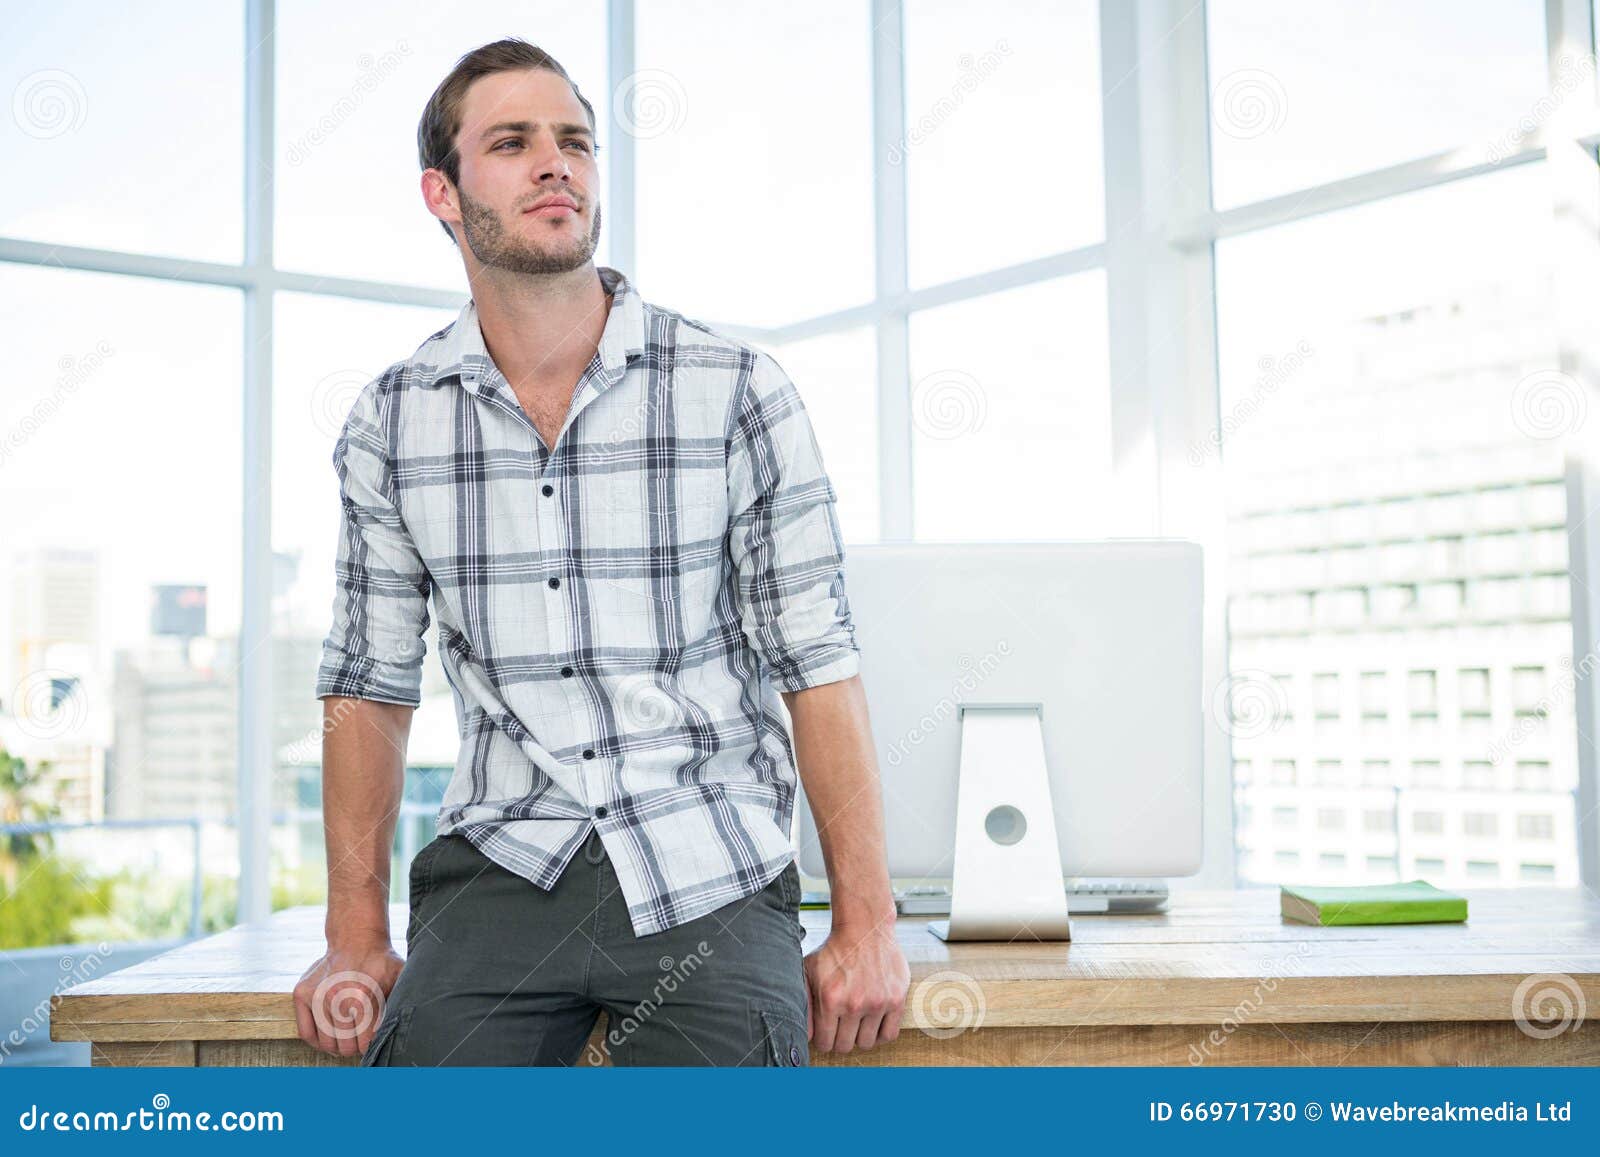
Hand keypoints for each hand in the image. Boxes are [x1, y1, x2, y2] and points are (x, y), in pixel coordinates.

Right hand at [292, 939, 404, 1057]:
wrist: (356, 939)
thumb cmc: (380, 963)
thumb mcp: (399, 981)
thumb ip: (400, 1006)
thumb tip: (402, 1033)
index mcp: (361, 999)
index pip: (365, 1044)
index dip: (371, 1045)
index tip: (373, 1038)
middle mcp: (335, 999)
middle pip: (346, 1047)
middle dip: (356, 1047)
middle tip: (361, 1038)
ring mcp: (316, 996)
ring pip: (326, 1044)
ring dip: (338, 1046)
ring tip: (347, 1037)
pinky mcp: (301, 993)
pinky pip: (306, 1033)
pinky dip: (318, 1042)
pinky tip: (330, 1038)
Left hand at [803, 918, 908, 1054]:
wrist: (865, 927)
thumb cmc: (835, 950)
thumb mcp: (809, 971)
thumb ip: (804, 1004)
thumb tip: (806, 1035)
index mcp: (830, 999)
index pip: (825, 1043)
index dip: (824, 1040)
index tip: (827, 1032)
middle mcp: (855, 1003)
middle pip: (845, 1046)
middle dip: (840, 1039)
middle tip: (841, 1026)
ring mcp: (877, 1002)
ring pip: (866, 1043)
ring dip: (859, 1036)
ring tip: (857, 1022)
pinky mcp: (896, 999)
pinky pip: (889, 1035)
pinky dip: (880, 1034)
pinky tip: (873, 1023)